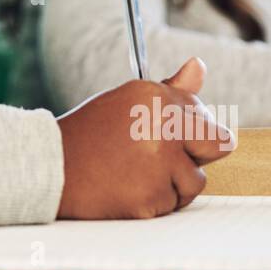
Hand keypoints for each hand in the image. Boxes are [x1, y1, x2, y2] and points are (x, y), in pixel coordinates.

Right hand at [55, 57, 234, 219]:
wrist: (52, 168)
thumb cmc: (91, 134)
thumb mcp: (127, 101)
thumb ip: (170, 90)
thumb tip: (198, 65)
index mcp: (156, 96)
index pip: (205, 115)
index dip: (190, 129)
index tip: (166, 135)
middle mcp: (162, 125)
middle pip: (219, 145)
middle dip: (198, 154)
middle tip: (162, 157)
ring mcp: (159, 163)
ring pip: (195, 180)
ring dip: (174, 182)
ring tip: (138, 173)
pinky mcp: (152, 196)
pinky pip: (174, 204)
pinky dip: (156, 202)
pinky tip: (128, 189)